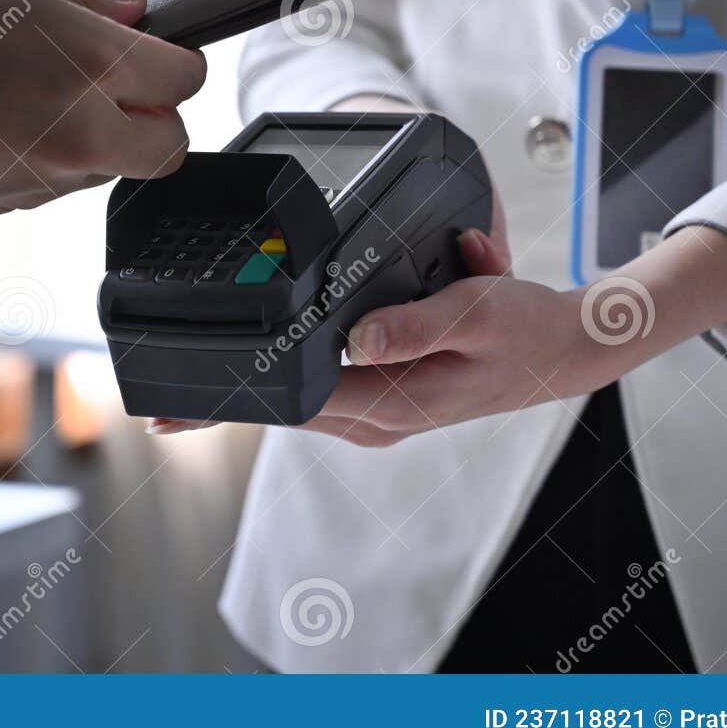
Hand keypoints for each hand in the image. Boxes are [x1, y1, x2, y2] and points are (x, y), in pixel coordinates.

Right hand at [0, 0, 206, 220]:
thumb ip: (78, 6)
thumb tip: (133, 14)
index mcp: (86, 63)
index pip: (185, 77)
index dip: (177, 63)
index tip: (158, 54)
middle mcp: (80, 130)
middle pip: (171, 147)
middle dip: (157, 119)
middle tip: (117, 88)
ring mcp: (47, 178)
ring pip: (115, 169)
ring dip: (100, 139)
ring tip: (35, 96)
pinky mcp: (14, 207)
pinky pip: (60, 184)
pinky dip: (50, 158)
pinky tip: (1, 122)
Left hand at [150, 197, 726, 442]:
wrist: (567, 346)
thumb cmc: (524, 328)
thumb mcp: (476, 311)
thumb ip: (416, 323)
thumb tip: (357, 340)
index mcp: (393, 404)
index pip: (296, 406)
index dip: (238, 402)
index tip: (185, 404)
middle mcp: (377, 416)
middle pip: (284, 411)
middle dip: (226, 406)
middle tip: (160, 408)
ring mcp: (378, 407)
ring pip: (298, 401)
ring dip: (252, 394)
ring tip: (187, 392)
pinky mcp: (382, 389)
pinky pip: (321, 385)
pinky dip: (287, 376)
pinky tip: (253, 370)